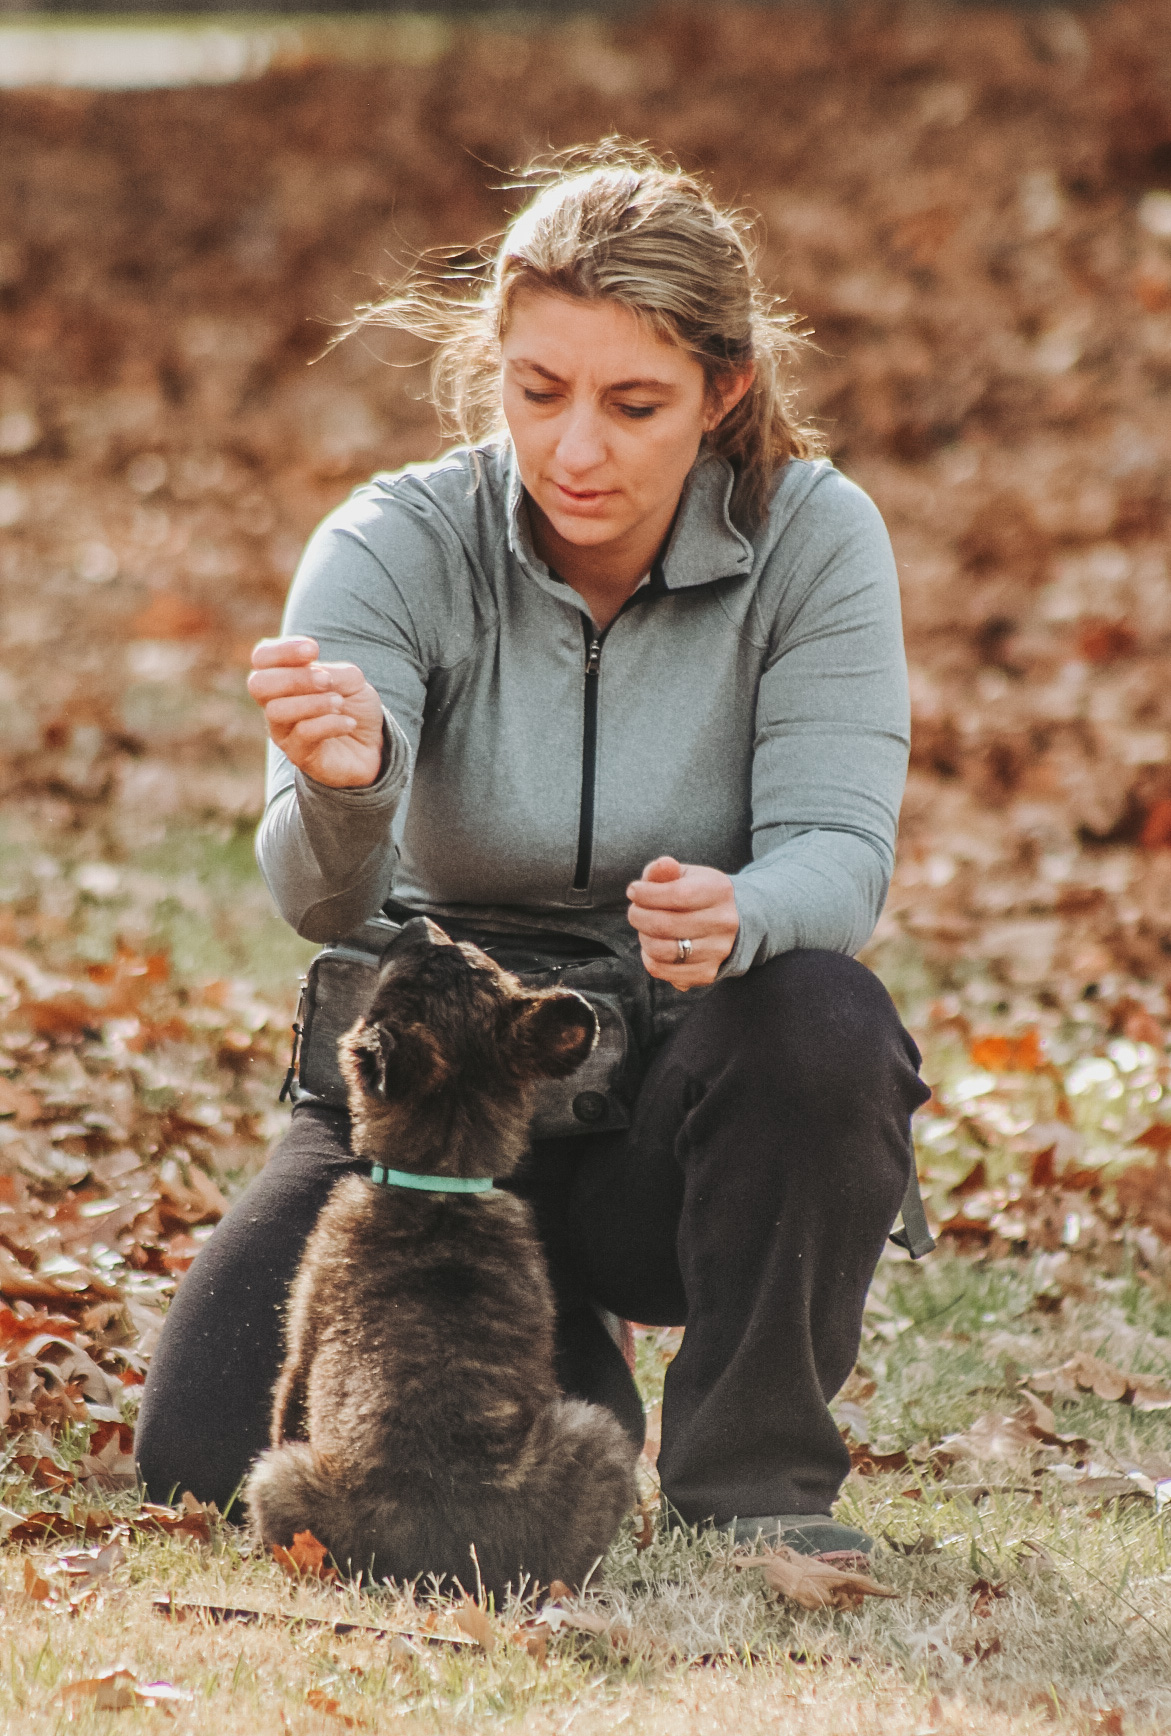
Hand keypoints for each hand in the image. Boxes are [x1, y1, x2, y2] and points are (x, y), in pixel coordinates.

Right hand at [247, 637, 384, 787]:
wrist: (372, 746)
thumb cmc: (354, 707)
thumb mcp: (351, 680)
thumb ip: (332, 671)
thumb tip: (314, 672)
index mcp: (283, 678)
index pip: (262, 657)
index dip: (282, 649)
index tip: (313, 649)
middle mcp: (275, 703)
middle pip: (258, 684)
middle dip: (294, 678)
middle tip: (327, 681)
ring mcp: (283, 731)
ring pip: (277, 711)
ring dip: (313, 702)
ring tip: (339, 703)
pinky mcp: (297, 754)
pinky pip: (303, 734)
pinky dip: (330, 723)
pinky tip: (349, 723)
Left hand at [626, 856, 738, 989]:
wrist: (729, 921)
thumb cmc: (696, 893)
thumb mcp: (683, 875)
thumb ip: (665, 870)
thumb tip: (663, 865)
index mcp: (719, 891)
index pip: (677, 895)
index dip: (646, 894)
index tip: (634, 891)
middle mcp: (724, 923)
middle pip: (665, 925)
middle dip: (638, 916)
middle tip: (635, 910)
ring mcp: (718, 951)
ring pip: (661, 951)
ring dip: (644, 938)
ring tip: (646, 928)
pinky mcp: (707, 973)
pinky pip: (663, 970)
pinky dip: (650, 958)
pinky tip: (655, 945)